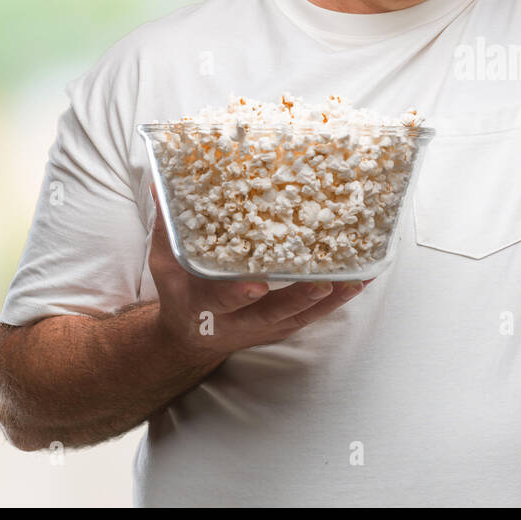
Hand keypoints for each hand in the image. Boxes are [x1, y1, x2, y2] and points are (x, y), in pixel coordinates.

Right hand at [147, 184, 371, 363]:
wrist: (191, 337)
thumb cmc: (181, 292)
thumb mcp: (166, 261)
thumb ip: (167, 226)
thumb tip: (162, 182)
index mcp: (202, 305)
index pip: (219, 300)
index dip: (237, 295)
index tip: (256, 286)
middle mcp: (236, 321)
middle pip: (270, 313)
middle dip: (296, 298)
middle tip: (321, 284)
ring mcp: (262, 327)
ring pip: (298, 316)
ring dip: (328, 300)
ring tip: (354, 280)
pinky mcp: (283, 327)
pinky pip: (312, 316)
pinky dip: (336, 301)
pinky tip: (358, 282)